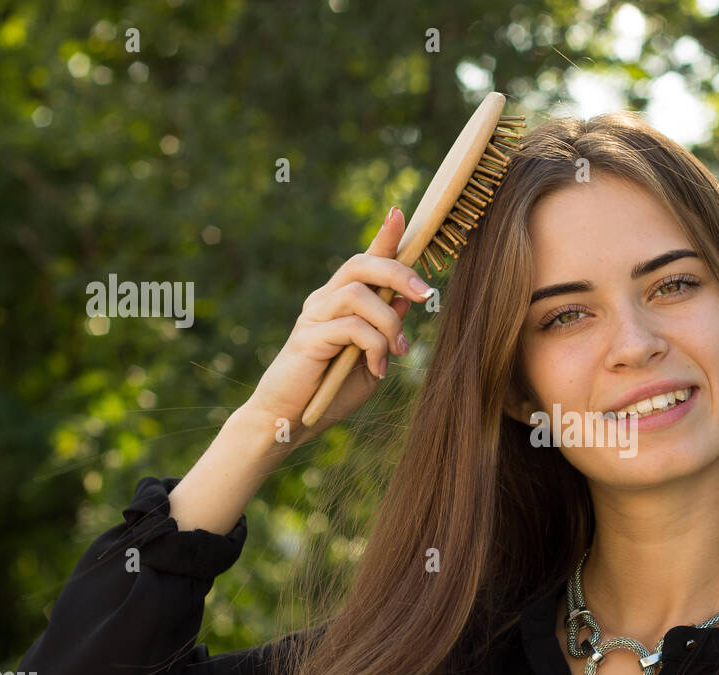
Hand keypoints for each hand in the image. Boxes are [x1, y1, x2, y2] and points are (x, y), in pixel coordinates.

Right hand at [245, 206, 434, 446]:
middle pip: (363, 264)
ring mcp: (314, 316)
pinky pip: (352, 328)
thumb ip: (387, 329)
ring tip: (398, 351)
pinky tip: (377, 369)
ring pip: (360, 295)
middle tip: (427, 296)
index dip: (384, 236)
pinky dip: (374, 347)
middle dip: (400, 273)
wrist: (291, 419)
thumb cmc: (331, 390)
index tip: (400, 212)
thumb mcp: (372, 358)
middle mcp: (325, 300)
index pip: (365, 260)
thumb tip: (407, 299)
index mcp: (341, 301)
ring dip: (389, 322)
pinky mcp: (309, 336)